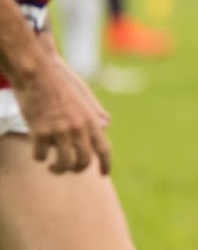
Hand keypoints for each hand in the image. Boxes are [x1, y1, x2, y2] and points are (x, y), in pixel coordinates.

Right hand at [13, 54, 111, 174]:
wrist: (38, 73)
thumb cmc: (60, 84)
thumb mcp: (83, 98)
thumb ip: (95, 113)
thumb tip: (106, 124)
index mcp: (91, 120)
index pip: (104, 149)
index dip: (106, 164)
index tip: (104, 175)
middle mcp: (79, 128)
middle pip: (84, 161)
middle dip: (77, 170)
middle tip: (68, 169)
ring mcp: (60, 131)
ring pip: (64, 164)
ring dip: (58, 169)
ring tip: (52, 167)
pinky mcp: (40, 131)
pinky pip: (41, 156)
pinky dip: (39, 157)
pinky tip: (38, 152)